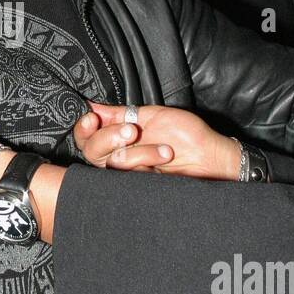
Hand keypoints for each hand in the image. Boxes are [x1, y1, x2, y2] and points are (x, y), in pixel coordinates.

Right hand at [73, 102, 241, 179]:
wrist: (210, 155)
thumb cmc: (185, 135)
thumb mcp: (149, 116)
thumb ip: (118, 114)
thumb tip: (91, 106)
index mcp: (118, 139)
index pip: (86, 138)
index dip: (83, 129)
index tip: (92, 118)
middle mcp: (119, 157)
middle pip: (92, 152)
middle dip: (108, 138)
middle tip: (131, 131)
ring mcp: (129, 174)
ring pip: (112, 164)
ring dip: (138, 151)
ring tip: (163, 147)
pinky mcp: (139, 187)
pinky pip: (130, 175)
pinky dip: (147, 159)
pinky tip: (163, 155)